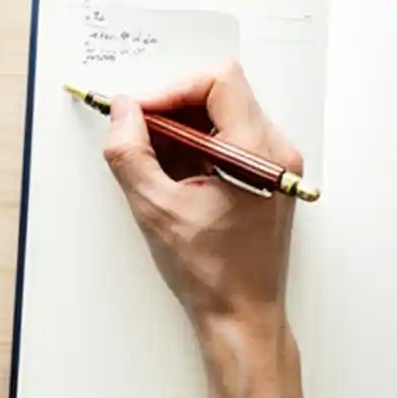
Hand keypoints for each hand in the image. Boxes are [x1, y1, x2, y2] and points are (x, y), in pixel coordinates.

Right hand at [103, 60, 301, 331]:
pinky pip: (228, 138)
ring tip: (154, 161)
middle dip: (172, 108)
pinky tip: (173, 175)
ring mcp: (274, 163)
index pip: (219, 81)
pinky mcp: (266, 176)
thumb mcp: (156, 210)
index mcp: (256, 153)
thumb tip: (121, 111)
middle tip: (138, 134)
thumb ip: (131, 153)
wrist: (242, 316)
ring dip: (181, 127)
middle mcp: (275, 151)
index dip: (172, 89)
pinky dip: (195, 145)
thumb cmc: (210, 273)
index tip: (140, 114)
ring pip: (222, 114)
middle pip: (220, 94)